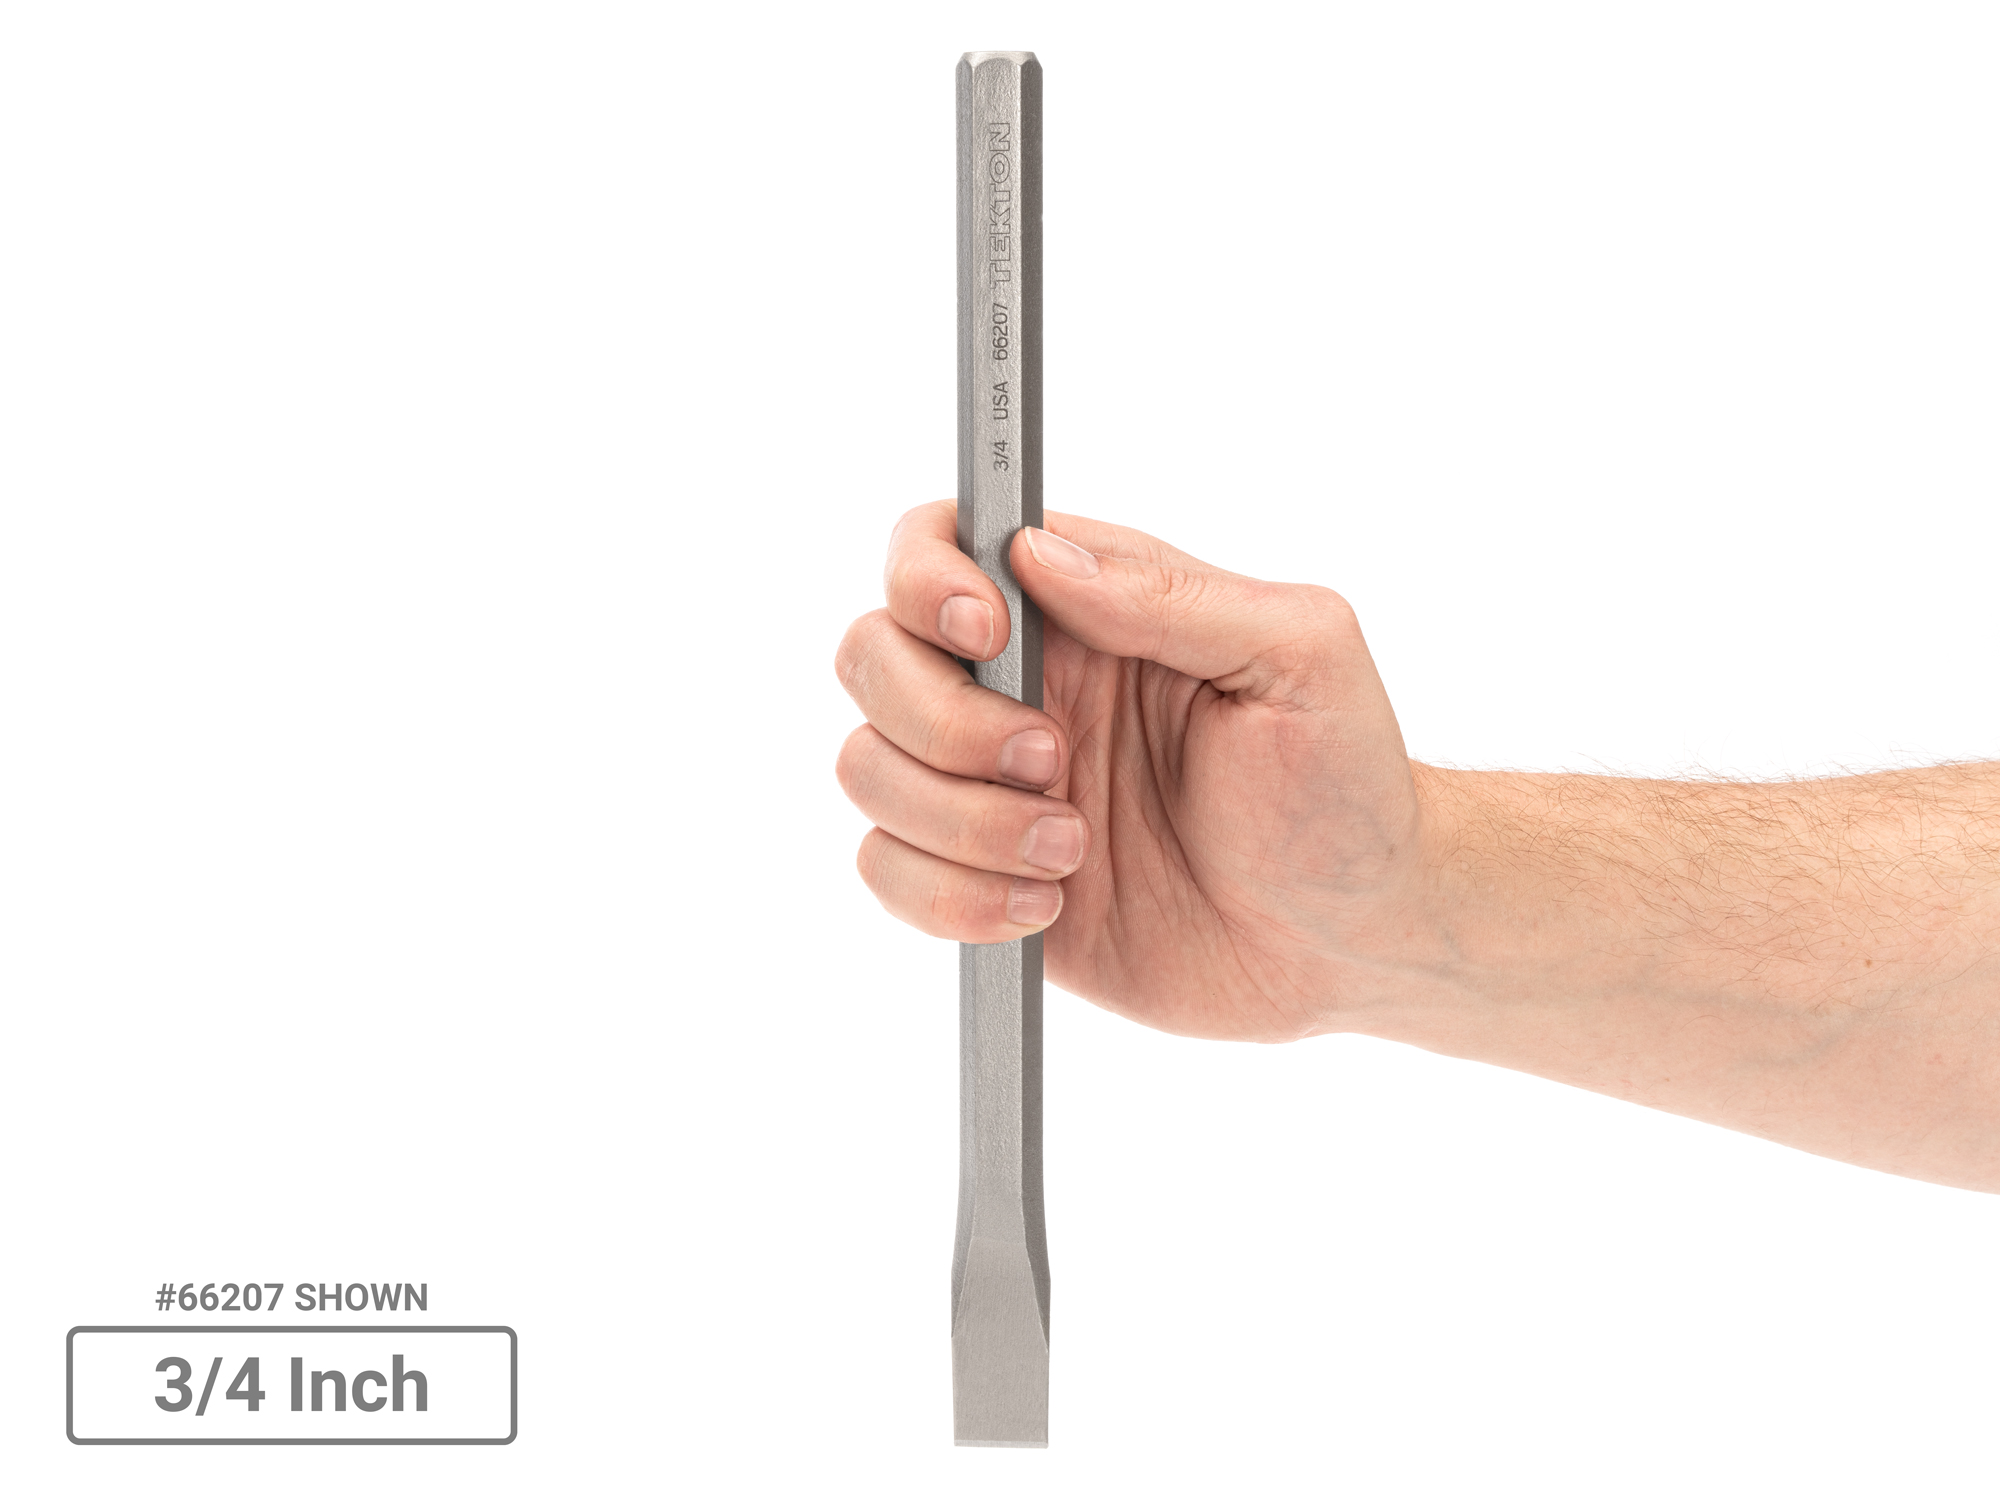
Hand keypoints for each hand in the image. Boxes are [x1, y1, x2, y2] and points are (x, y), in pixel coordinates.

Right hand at [835, 503, 1438, 1041]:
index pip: (942, 543)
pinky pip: (886, 871)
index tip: (989, 633)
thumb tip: (1037, 553)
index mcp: (1085, 610)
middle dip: (938, 718)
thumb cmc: (1347, 787)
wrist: (1356, 940)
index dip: (928, 578)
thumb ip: (1168, 593)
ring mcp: (991, 787)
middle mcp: (1021, 687)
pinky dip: (948, 895)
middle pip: (871, 653)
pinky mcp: (983, 880)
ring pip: (866, 768)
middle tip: (1051, 760)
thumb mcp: (1298, 656)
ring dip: (957, 820)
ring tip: (1072, 850)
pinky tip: (1045, 906)